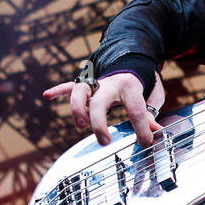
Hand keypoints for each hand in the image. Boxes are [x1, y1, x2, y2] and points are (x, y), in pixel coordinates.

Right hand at [43, 73, 163, 147]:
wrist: (132, 61)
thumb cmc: (142, 84)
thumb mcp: (153, 95)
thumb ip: (152, 111)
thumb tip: (156, 130)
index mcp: (130, 85)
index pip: (136, 108)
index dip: (142, 127)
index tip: (145, 142)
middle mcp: (110, 83)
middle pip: (99, 101)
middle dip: (99, 122)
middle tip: (104, 141)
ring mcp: (96, 83)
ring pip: (80, 92)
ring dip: (77, 108)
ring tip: (80, 125)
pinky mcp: (86, 84)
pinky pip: (69, 85)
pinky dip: (58, 90)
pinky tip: (47, 95)